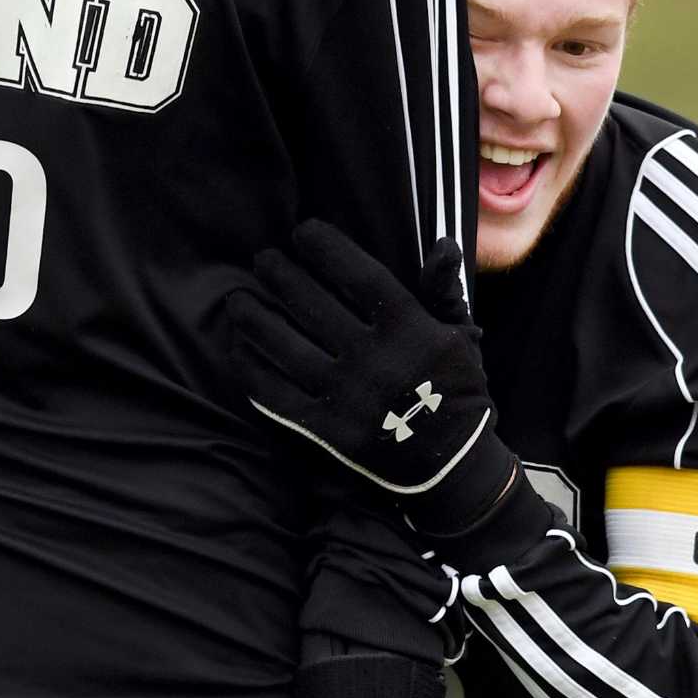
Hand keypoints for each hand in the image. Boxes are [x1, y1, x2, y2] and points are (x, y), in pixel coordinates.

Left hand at [226, 222, 514, 537]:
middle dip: (280, 275)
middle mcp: (374, 359)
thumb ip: (443, 289)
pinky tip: (238, 345)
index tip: (303, 232)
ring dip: (254, 318)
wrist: (452, 466)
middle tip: (262, 259)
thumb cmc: (454, 389)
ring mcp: (347, 396)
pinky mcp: (327, 430)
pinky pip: (276, 393)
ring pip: (285, 347)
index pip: (359, 276)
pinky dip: (251, 368)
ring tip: (237, 299)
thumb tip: (442, 245)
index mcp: (410, 330)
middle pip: (312, 305)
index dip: (326, 248)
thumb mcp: (459, 336)